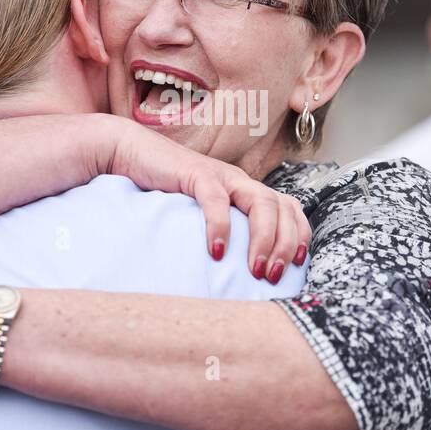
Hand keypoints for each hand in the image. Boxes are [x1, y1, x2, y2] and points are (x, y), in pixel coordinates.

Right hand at [105, 117, 310, 281]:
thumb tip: (233, 272)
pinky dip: (221, 226)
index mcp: (246, 189)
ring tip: (254, 269)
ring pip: (261, 203)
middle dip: (285, 245)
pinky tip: (217, 251)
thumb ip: (221, 229)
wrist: (130, 152)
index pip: (289, 207)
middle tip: (272, 276)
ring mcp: (220, 175)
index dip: (300, 234)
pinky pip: (216, 200)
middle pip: (282, 207)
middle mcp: (240, 181)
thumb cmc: (165, 190)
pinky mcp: (196, 173)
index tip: (298, 263)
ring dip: (263, 239)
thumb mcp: (201, 213)